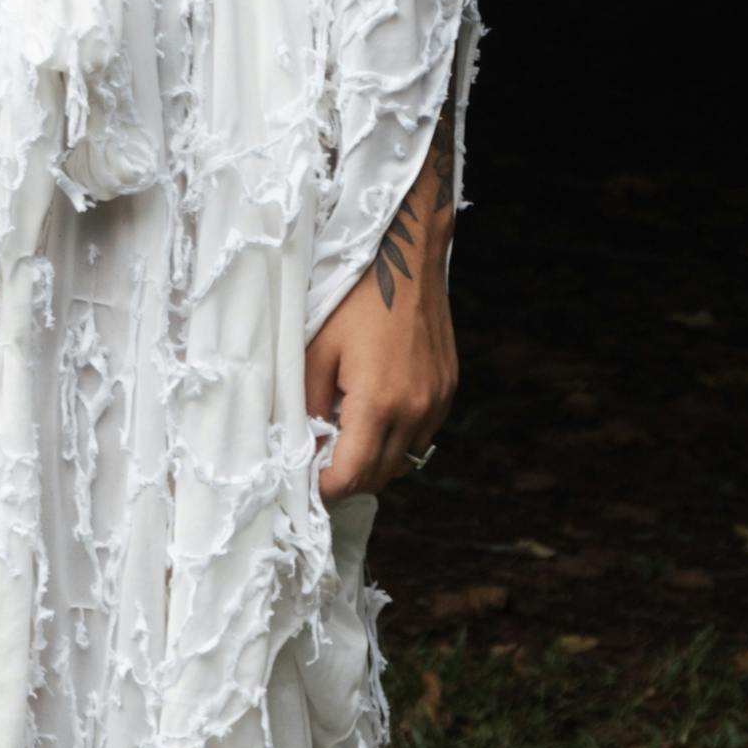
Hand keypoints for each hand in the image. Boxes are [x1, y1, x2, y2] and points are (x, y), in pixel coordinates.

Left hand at [304, 163, 458, 505]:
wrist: (405, 258)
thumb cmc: (352, 299)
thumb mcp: (314, 352)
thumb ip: (304, 407)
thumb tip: (300, 448)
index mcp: (379, 403)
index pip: (352, 476)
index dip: (324, 489)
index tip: (304, 485)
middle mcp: (416, 409)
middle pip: (379, 476)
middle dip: (346, 480)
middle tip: (317, 467)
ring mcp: (437, 401)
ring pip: (404, 461)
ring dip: (373, 463)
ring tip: (342, 442)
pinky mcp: (447, 389)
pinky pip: (421, 436)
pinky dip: (396, 441)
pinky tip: (372, 420)